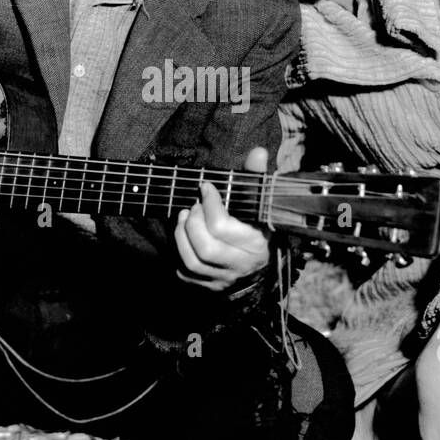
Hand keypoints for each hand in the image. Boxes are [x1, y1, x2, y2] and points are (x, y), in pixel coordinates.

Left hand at [173, 146, 270, 291]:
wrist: (259, 263)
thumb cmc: (256, 225)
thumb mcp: (259, 201)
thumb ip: (256, 177)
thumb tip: (258, 152)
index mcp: (257, 243)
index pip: (222, 227)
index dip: (209, 204)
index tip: (205, 188)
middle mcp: (241, 265)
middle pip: (206, 248)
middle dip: (193, 222)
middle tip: (194, 206)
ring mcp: (224, 279)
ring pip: (193, 262)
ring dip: (182, 235)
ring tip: (184, 217)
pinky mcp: (209, 286)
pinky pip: (186, 274)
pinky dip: (180, 253)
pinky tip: (184, 237)